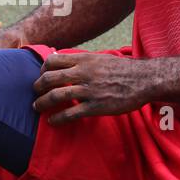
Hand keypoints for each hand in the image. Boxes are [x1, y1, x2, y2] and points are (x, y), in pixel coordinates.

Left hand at [31, 53, 152, 125]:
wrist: (144, 80)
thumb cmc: (123, 69)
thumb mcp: (101, 58)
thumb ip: (83, 61)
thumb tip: (66, 61)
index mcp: (84, 60)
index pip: (52, 60)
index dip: (43, 69)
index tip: (42, 76)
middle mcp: (83, 73)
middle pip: (49, 78)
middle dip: (37, 87)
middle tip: (35, 93)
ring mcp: (88, 90)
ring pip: (56, 96)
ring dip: (42, 103)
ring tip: (37, 107)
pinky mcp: (95, 106)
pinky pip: (70, 114)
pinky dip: (57, 118)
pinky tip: (52, 121)